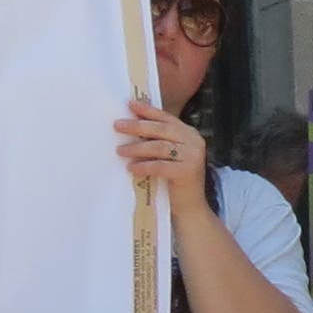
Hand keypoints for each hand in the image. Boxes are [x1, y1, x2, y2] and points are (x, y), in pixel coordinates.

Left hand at [114, 96, 217, 218]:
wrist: (191, 207)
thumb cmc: (175, 181)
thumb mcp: (169, 155)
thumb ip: (159, 140)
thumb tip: (131, 125)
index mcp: (190, 134)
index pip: (166, 118)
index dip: (148, 110)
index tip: (129, 104)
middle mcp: (194, 141)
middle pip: (162, 129)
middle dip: (137, 126)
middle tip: (117, 125)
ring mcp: (193, 156)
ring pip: (159, 146)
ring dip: (137, 148)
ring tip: (120, 151)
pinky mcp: (188, 171)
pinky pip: (160, 165)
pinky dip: (144, 166)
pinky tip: (131, 168)